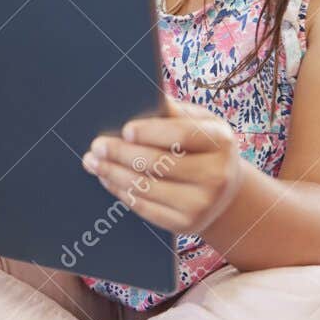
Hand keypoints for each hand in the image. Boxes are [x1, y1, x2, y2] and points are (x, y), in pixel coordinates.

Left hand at [81, 97, 247, 234]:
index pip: (182, 135)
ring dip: (113, 174)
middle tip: (97, 145)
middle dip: (122, 154)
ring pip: (147, 187)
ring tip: (93, 162)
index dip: (151, 132)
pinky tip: (107, 179)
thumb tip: (139, 94)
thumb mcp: (199, 123)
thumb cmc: (203, 145)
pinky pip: (146, 208)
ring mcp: (202, 204)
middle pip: (159, 163)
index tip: (125, 130)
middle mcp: (216, 175)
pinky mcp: (186, 224)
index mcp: (220, 141)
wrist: (226, 190)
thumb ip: (174, 111)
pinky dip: (121, 193)